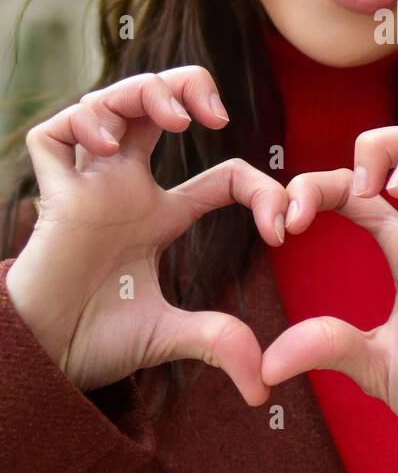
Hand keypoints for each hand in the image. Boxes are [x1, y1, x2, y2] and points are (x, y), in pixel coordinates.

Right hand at [5, 68, 288, 404]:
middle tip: (214, 114)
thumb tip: (264, 387)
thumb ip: (217, 342)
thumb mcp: (169, 335)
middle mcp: (124, 188)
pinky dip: (85, 123)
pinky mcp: (51, 194)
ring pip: (107, 102)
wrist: (42, 360)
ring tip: (174, 122)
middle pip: (154, 105)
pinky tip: (111, 147)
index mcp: (159, 215)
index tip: (280, 230)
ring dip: (143, 93)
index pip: (221, 175)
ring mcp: (86, 185)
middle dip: (187, 85)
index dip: (258, 191)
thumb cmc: (95, 341)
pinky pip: (55, 134)